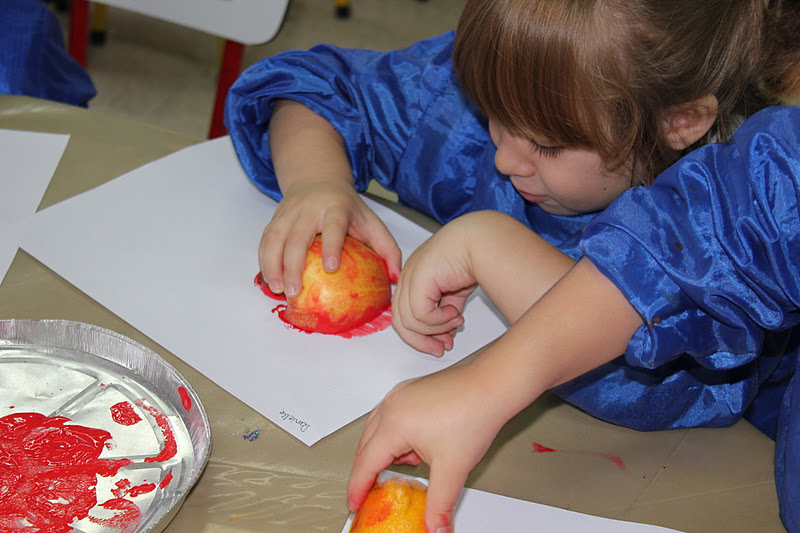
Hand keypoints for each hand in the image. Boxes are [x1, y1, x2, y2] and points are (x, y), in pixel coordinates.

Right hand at [258, 180, 400, 297]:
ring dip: (272, 266)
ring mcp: (288, 213)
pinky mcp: (274, 219)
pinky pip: (265, 241)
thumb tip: (395, 277)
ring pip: (274, 239)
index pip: (334, 226)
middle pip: (297, 237)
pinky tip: (269, 280)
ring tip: (278, 290)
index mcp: (336, 207)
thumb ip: (387, 248)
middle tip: (294, 292)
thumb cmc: (347, 208)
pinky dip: (264, 261)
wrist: (317, 179)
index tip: (331, 267)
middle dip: (293, 266)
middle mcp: (309, 209)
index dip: (332, 246)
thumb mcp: (371, 221)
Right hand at [348, 364, 510, 532]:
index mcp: (393, 424)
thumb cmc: (473, 415)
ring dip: (384, 451)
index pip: (365, 463)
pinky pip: (390, 416)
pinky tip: (417, 444)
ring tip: (410, 465)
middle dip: (368, 471)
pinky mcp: (411, 390)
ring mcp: (400, 395)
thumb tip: (434, 527)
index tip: (355, 503)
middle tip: (373, 491)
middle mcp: (391, 406)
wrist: (492, 386)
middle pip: (365, 446)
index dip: (359, 487)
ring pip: (377, 429)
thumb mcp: (452, 468)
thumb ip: (439, 504)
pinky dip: (395, 434)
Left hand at [392, 222, 479, 355]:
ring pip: (409, 322)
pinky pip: (420, 315)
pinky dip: (439, 321)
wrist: (480, 241)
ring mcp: (409, 277)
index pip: (404, 315)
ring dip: (436, 329)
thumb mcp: (455, 291)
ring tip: (456, 321)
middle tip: (441, 347)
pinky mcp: (417, 280)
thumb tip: (446, 333)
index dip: (420, 335)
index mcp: (412, 278)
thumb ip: (446, 311)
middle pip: (401, 323)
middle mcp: (406, 277)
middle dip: (422, 340)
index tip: (440, 345)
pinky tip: (455, 313)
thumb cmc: (471, 257)